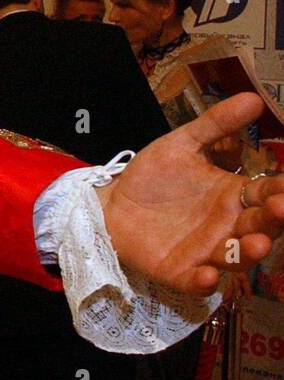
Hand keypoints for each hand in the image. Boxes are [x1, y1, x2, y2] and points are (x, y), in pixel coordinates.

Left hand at [97, 92, 283, 295]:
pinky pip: (198, 281)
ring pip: (237, 258)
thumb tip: (254, 97)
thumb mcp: (182, 144)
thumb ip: (215, 125)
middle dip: (273, 222)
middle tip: (280, 209)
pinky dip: (205, 281)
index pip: (268, 194)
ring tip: (254, 245)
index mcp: (235, 196)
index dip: (281, 192)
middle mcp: (229, 227)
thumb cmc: (154, 175)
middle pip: (260, 228)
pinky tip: (209, 275)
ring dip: (248, 254)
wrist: (111, 200)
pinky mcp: (180, 271)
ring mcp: (207, 252)